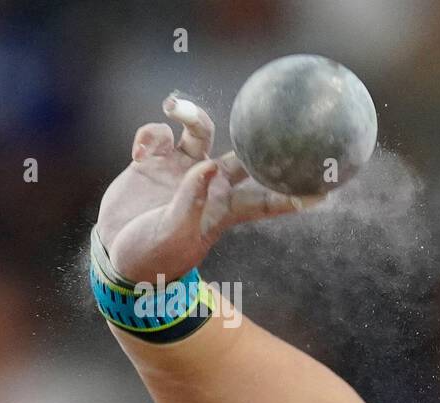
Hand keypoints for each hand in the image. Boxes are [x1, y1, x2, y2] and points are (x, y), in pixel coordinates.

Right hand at [95, 95, 318, 281]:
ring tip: (172, 108)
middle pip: (242, 154)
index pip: (270, 201)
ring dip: (190, 115)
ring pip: (199, 131)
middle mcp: (210, 186)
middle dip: (255, 137)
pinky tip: (139, 152)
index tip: (326, 189)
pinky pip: (159, 134)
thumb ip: (191, 202)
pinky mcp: (153, 161)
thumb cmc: (151, 257)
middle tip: (260, 116)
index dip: (296, 196)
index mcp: (225, 210)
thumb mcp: (172, 234)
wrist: (113, 255)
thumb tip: (209, 166)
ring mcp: (182, 171)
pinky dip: (149, 134)